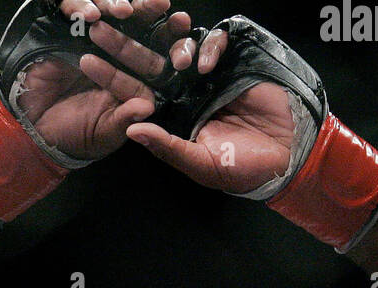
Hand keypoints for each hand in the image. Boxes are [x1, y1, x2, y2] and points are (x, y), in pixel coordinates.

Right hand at [20, 0, 199, 161]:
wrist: (37, 131)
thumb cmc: (76, 135)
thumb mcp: (105, 132)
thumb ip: (126, 119)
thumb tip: (147, 108)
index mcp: (133, 76)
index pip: (157, 53)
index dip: (171, 40)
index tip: (182, 26)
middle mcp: (116, 55)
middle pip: (136, 25)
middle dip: (149, 13)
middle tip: (162, 4)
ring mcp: (90, 42)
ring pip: (108, 13)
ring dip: (118, 6)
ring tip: (125, 10)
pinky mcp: (65, 33)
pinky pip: (72, 12)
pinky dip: (79, 9)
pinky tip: (90, 16)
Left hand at [114, 27, 296, 193]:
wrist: (287, 156)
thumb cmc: (242, 168)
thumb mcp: (200, 163)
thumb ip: (167, 147)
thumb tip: (131, 131)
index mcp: (173, 116)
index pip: (136, 93)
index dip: (113, 78)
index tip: (89, 62)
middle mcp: (187, 92)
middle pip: (150, 62)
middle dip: (126, 45)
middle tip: (100, 28)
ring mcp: (210, 74)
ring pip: (181, 46)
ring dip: (171, 44)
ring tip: (179, 61)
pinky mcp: (235, 60)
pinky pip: (216, 40)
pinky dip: (209, 45)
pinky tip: (207, 65)